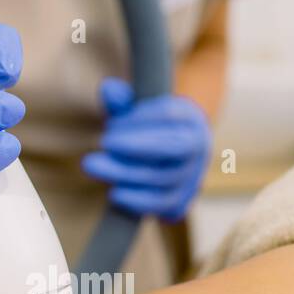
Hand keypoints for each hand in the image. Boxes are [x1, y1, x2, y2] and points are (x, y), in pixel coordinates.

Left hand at [82, 78, 212, 220]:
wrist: (172, 158)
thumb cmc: (149, 128)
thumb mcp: (138, 109)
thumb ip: (122, 99)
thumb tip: (107, 89)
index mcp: (190, 118)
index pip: (167, 115)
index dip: (137, 120)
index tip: (110, 124)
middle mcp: (198, 147)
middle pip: (168, 148)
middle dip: (132, 146)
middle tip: (102, 143)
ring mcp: (192, 175)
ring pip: (162, 178)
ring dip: (125, 173)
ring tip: (94, 165)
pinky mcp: (182, 200)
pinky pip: (163, 204)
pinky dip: (137, 201)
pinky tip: (113, 193)